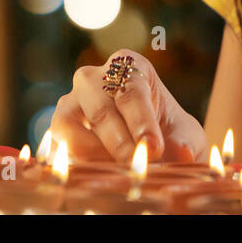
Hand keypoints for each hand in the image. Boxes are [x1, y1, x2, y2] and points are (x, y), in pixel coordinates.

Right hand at [49, 49, 208, 163]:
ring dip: (94, 155)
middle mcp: (92, 79)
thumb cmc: (167, 132)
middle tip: (138, 167)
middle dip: (119, 143)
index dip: (141, 122)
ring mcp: (69, 103)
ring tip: (120, 173)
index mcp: (128, 65)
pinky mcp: (57, 131)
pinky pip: (57, 147)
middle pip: (100, 109)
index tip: (153, 149)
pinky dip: (77, 164)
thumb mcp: (184, 135)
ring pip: (68, 126)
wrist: (149, 148)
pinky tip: (100, 177)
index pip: (130, 90)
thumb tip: (181, 153)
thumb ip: (184, 142)